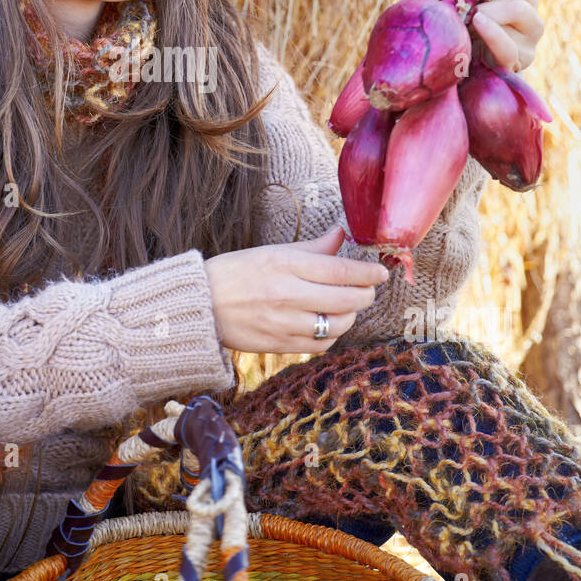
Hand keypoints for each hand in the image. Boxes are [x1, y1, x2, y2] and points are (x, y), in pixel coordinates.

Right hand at [203, 225, 388, 355]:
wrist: (200, 305)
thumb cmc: (236, 273)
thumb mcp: (272, 252)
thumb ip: (311, 247)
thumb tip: (341, 235)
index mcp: (285, 265)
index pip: (339, 270)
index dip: (366, 273)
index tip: (381, 272)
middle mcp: (287, 294)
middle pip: (346, 299)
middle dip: (365, 295)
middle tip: (368, 289)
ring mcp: (284, 323)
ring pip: (337, 325)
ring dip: (350, 317)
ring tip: (348, 307)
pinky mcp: (280, 345)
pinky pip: (320, 345)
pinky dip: (332, 336)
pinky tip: (329, 325)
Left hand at [443, 0, 544, 73]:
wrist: (470, 68)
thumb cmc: (469, 30)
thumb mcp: (460, 5)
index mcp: (521, 1)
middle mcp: (531, 19)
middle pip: (523, 0)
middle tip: (469, 3)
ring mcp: (529, 42)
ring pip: (518, 18)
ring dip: (489, 15)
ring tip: (470, 19)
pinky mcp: (519, 62)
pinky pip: (508, 48)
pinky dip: (492, 35)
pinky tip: (478, 26)